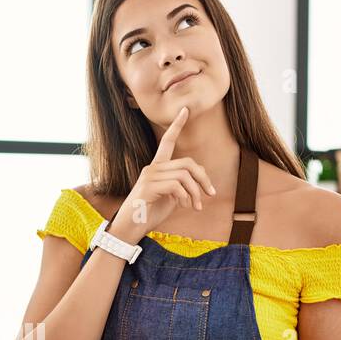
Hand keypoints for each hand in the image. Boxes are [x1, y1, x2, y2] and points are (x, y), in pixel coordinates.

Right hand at [110, 105, 215, 243]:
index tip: (185, 110)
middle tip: (210, 194)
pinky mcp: (148, 187)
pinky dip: (185, 197)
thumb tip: (201, 180)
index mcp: (156, 168)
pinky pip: (176, 186)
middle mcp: (152, 168)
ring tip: (195, 206)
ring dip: (195, 192)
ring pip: (184, 175)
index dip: (176, 125)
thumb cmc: (149, 214)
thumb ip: (183, 186)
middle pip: (187, 163)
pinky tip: (183, 207)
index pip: (167, 142)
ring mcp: (149, 176)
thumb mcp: (171, 198)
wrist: (130, 229)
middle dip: (203, 178)